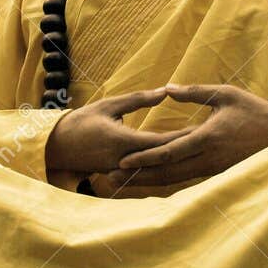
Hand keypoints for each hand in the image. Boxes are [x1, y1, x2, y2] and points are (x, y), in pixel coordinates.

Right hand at [44, 86, 193, 175]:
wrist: (58, 146)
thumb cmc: (83, 120)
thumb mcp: (110, 104)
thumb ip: (138, 100)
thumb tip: (165, 92)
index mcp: (124, 141)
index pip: (161, 142)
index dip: (183, 137)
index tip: (203, 130)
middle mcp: (126, 160)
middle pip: (163, 159)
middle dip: (185, 152)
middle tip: (209, 144)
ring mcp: (123, 171)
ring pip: (157, 170)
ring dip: (177, 163)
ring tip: (199, 155)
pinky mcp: (121, 175)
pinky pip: (146, 174)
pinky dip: (163, 169)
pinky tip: (177, 165)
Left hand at [103, 83, 267, 193]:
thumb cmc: (253, 110)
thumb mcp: (224, 94)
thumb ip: (194, 92)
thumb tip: (166, 88)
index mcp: (208, 137)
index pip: (170, 151)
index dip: (145, 158)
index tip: (122, 161)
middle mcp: (208, 158)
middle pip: (166, 172)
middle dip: (138, 176)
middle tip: (111, 179)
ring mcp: (212, 169)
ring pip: (175, 180)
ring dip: (148, 182)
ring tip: (123, 183)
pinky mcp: (216, 173)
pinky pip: (186, 180)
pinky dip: (166, 181)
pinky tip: (150, 183)